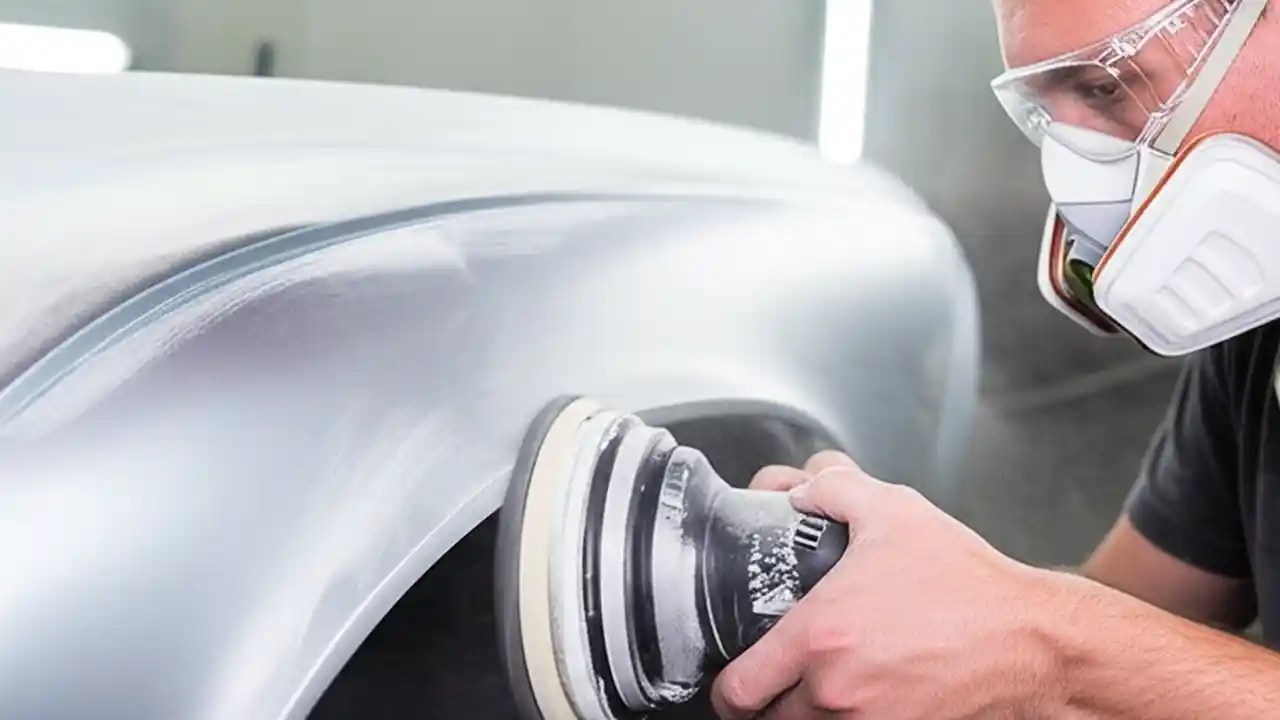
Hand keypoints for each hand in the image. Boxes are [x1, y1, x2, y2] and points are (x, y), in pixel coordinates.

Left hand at [711, 453, 1067, 718]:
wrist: (1031, 642)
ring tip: (820, 687)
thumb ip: (833, 488)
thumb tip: (798, 488)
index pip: (736, 692)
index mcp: (818, 639)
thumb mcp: (893, 512)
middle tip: (775, 680)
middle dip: (766, 703)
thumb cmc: (965, 583)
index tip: (735, 676)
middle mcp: (835, 693)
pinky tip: (862, 698)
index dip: (727, 688)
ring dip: (802, 716)